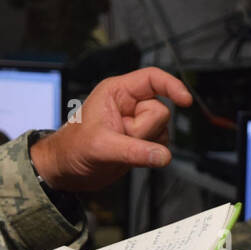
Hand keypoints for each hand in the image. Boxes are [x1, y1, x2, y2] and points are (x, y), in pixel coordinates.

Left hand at [30, 66, 192, 190]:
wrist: (66, 170)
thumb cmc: (73, 149)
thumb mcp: (102, 147)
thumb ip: (135, 152)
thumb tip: (163, 155)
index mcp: (116, 92)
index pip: (152, 79)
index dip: (171, 86)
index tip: (185, 100)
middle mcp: (129, 104)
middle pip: (160, 109)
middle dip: (144, 130)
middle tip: (121, 138)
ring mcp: (135, 123)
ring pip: (162, 129)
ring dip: (147, 143)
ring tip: (120, 148)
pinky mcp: (140, 141)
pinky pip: (160, 144)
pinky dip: (150, 153)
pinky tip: (130, 156)